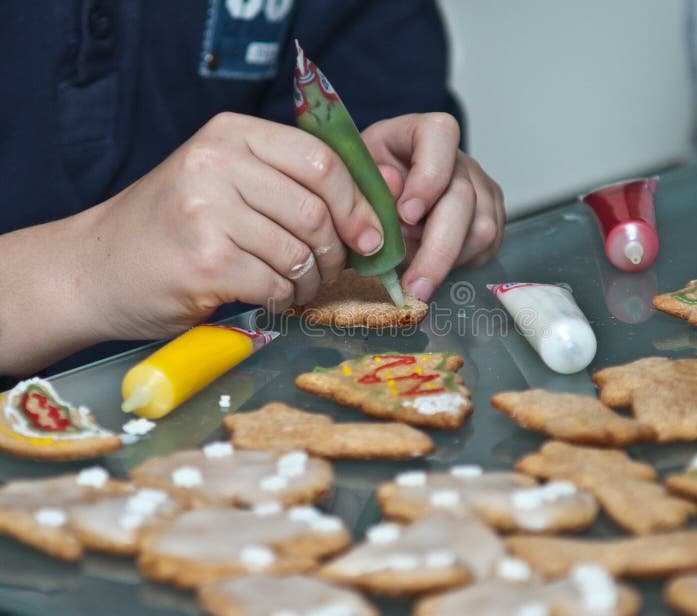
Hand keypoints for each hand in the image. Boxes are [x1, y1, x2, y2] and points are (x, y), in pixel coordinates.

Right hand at [0, 112, 383, 373]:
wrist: (94, 268)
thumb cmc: (169, 228)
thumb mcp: (220, 180)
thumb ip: (281, 182)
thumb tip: (367, 212)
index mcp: (229, 134)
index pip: (322, 160)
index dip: (357, 203)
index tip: (368, 235)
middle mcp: (216, 163)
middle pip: (316, 210)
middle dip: (335, 251)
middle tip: (327, 269)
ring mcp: (207, 211)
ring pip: (299, 251)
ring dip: (310, 280)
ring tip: (297, 286)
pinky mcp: (204, 261)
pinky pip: (276, 284)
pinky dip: (284, 299)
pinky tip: (271, 298)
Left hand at [362, 113, 504, 300]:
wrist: (382, 198)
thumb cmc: (366, 188)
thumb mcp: (355, 182)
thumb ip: (368, 188)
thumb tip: (392, 192)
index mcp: (420, 134)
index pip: (439, 136)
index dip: (427, 177)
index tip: (405, 214)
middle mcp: (458, 158)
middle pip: (462, 197)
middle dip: (437, 248)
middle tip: (414, 286)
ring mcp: (480, 187)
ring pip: (480, 228)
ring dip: (446, 261)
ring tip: (414, 278)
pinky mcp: (491, 215)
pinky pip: (486, 246)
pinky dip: (458, 264)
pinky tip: (432, 267)